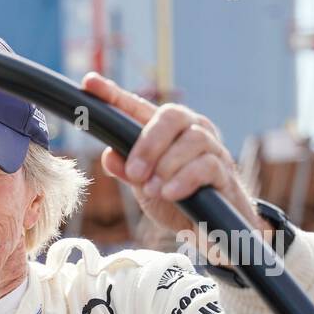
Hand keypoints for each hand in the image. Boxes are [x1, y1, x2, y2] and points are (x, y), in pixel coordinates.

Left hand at [80, 72, 267, 241]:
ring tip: (153, 190)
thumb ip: (128, 171)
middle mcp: (191, 132)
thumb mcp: (144, 188)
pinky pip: (206, 165)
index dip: (114, 95)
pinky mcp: (224, 172)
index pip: (138, 108)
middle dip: (148, 144)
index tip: (89, 83)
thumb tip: (108, 155)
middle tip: (135, 173)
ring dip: (167, 166)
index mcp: (166, 133)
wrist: (210, 230)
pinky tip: (170, 194)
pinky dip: (183, 180)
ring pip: (192, 139)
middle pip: (172, 115)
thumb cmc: (176, 201)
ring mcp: (211, 149)